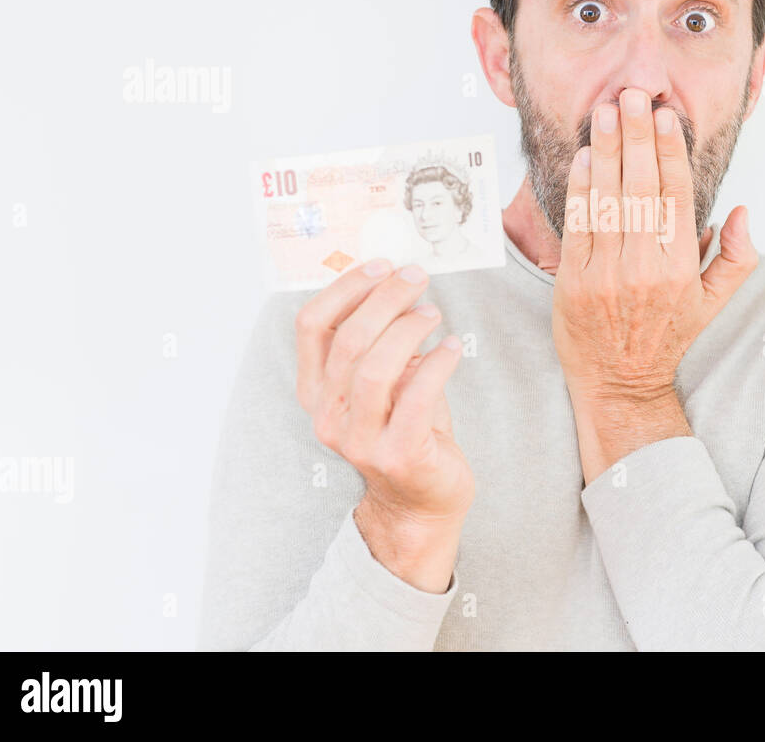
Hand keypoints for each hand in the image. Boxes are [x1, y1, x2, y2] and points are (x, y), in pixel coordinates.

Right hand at [295, 259, 472, 592]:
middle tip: (416, 276)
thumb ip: (380, 342)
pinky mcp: (399, 454)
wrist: (422, 501)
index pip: (312, 326)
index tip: (380, 264)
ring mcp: (360, 439)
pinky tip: (453, 347)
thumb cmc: (406, 429)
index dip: (345, 287)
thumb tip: (400, 281)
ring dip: (408, 329)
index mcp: (317, 390)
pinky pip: (415, 398)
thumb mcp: (384, 382)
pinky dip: (437, 364)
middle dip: (384, 297)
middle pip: (348, 340)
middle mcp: (330, 415)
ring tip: (433, 312)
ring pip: (375, 367)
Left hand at [551, 88, 757, 477]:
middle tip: (633, 96)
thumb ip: (735, 257)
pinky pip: (578, 223)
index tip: (665, 116)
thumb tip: (741, 212)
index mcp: (680, 267)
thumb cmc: (666, 337)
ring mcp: (606, 272)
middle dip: (638, 136)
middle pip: (641, 187)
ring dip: (608, 150)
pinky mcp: (574, 279)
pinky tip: (585, 156)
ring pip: (608, 199)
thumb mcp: (712, 302)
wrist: (619, 382)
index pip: (676, 195)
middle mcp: (644, 266)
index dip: (670, 151)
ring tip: (607, 111)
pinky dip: (581, 187)